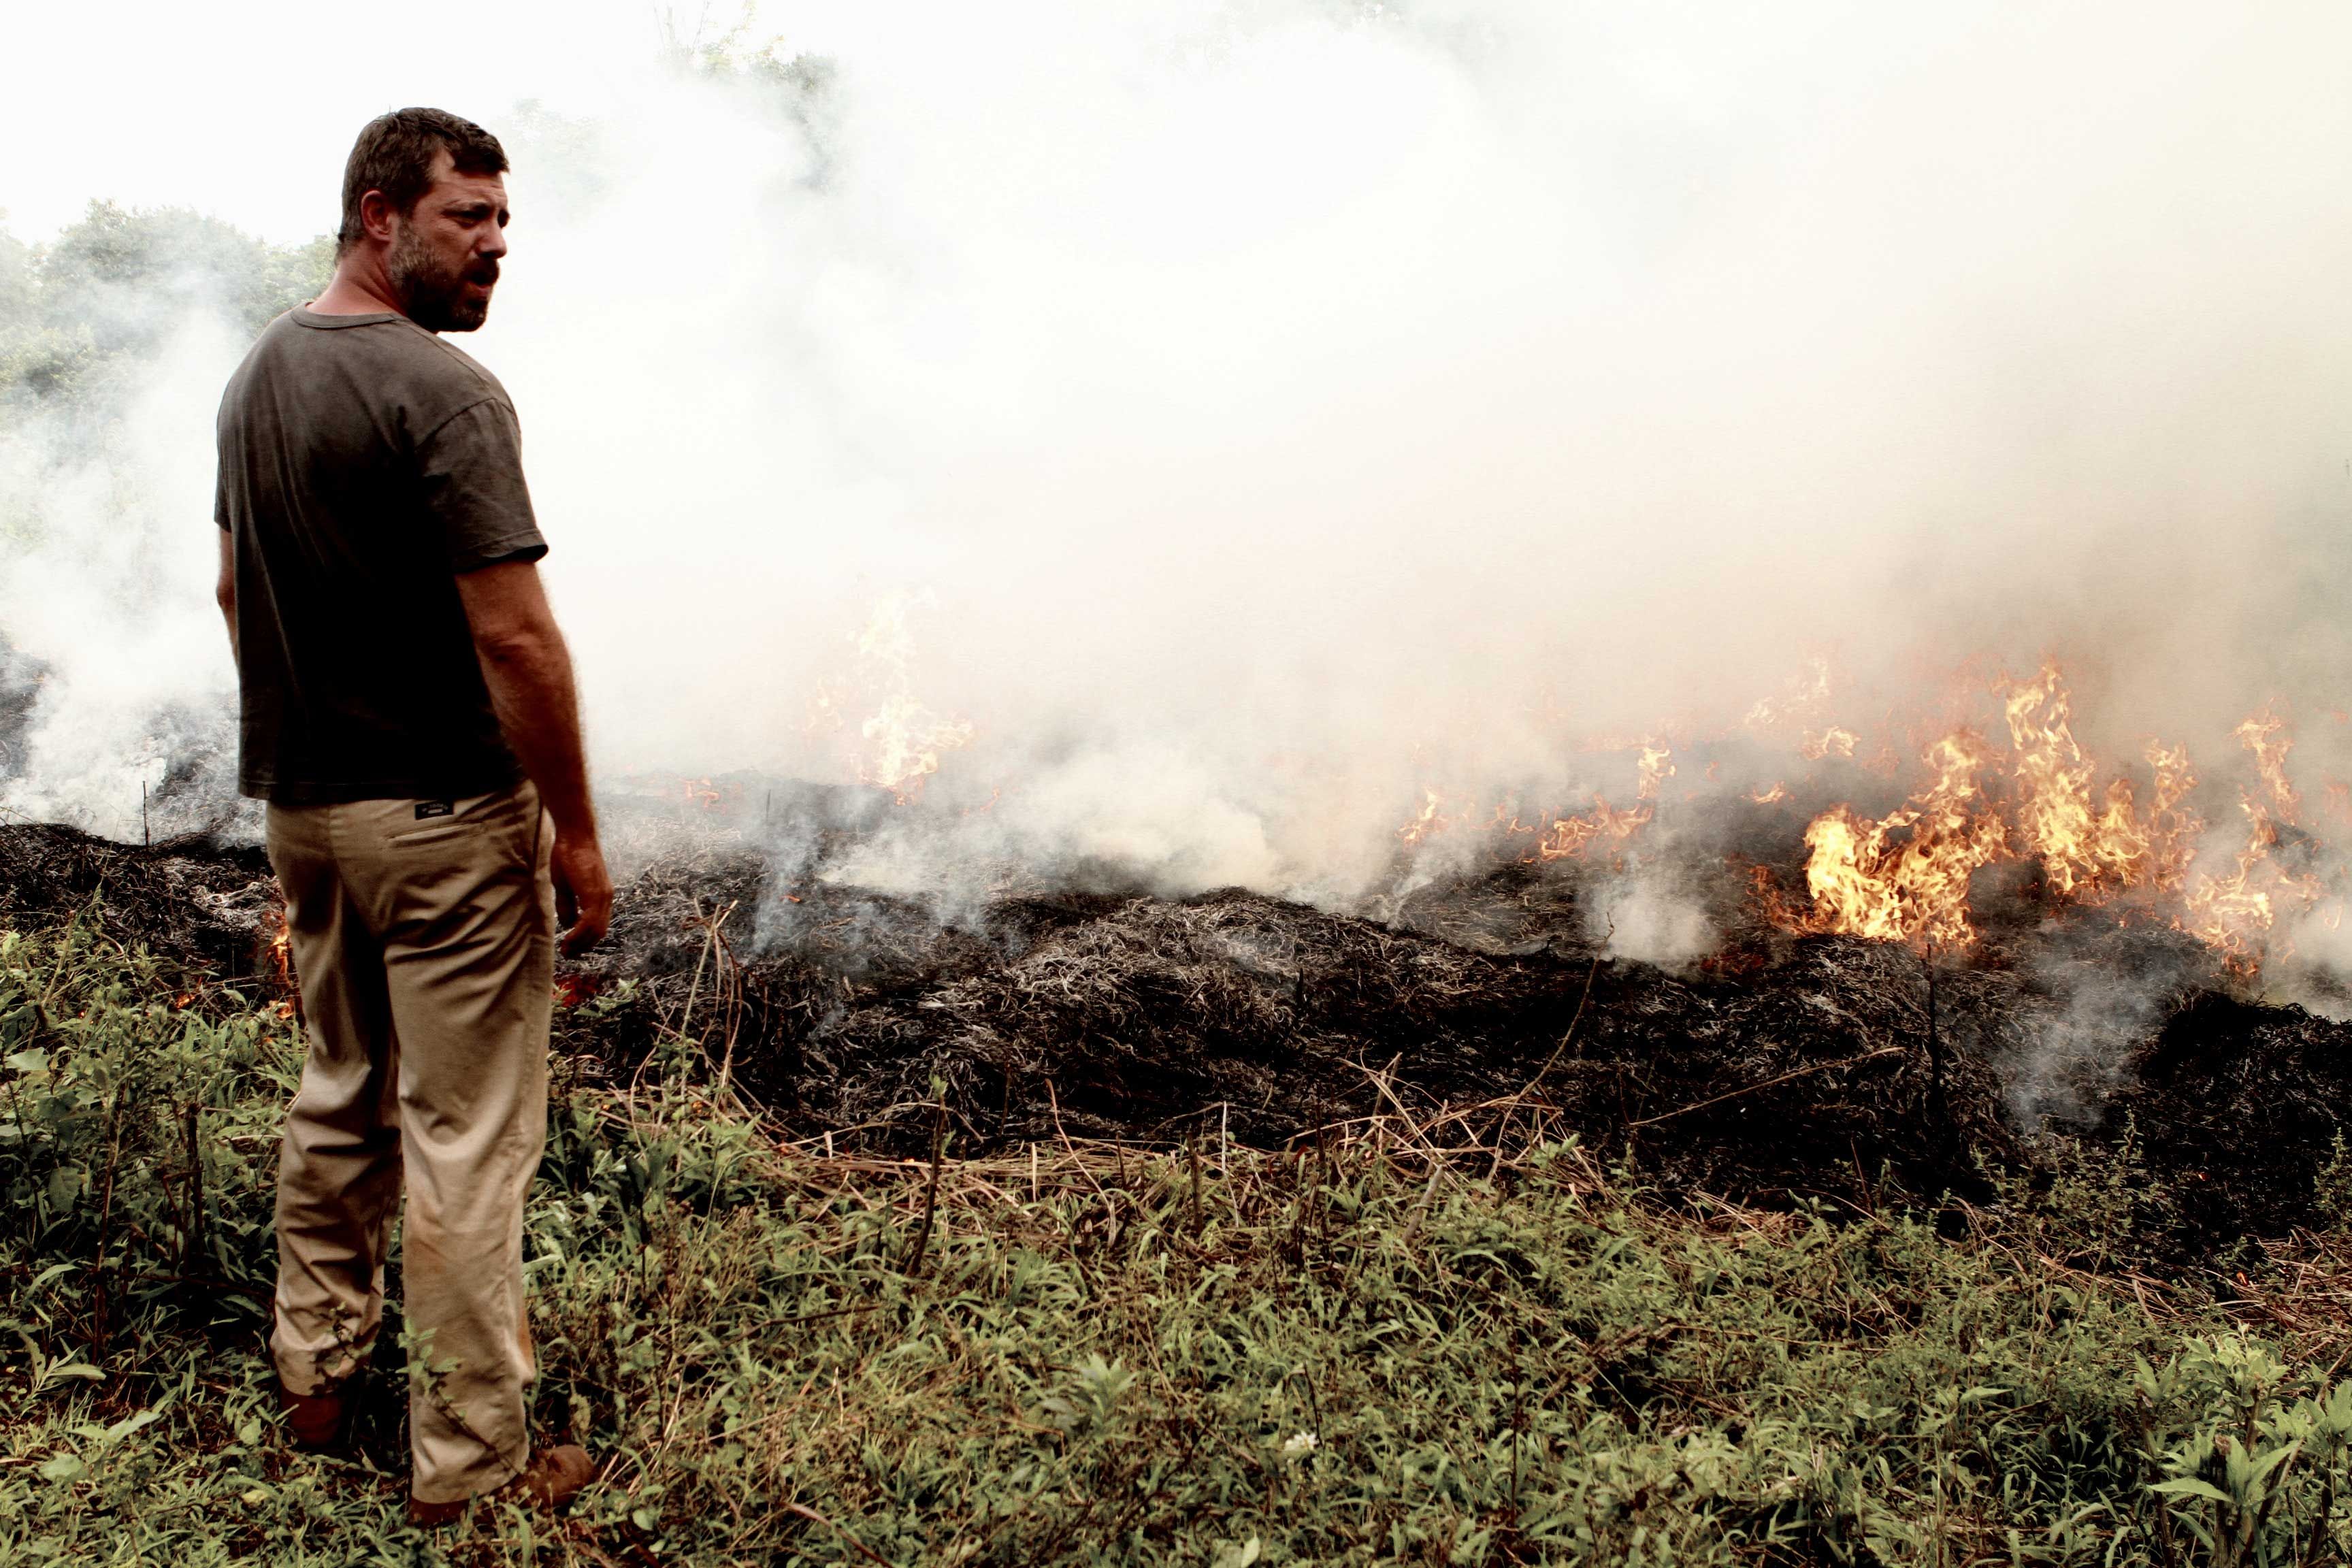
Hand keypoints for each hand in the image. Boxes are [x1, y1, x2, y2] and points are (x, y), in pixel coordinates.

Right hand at [549, 827, 612, 955]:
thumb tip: (568, 924)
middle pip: (599, 931)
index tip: (570, 947)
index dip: (584, 939)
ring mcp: (602, 895)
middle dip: (583, 946)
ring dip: (581, 943)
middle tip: (568, 954)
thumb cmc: (567, 856)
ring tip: (566, 950)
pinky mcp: (595, 893)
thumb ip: (567, 905)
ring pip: (596, 929)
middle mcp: (606, 898)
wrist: (575, 836)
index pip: (597, 925)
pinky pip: (590, 920)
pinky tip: (568, 940)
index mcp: (600, 896)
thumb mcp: (564, 886)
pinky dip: (580, 934)